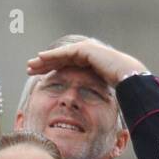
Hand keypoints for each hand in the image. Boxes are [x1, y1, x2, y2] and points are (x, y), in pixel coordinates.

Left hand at [26, 36, 146, 85]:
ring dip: (44, 59)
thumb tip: (83, 109)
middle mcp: (87, 55)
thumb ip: (90, 95)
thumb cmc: (120, 89)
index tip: (37, 77)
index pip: (66, 66)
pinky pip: (65, 53)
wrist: (130, 79)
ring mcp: (87, 50)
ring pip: (60, 55)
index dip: (51, 70)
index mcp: (89, 64)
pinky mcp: (86, 49)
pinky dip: (52, 55)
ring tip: (30, 65)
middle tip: (29, 69)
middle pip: (60, 59)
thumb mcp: (99, 93)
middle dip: (44, 64)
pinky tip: (40, 58)